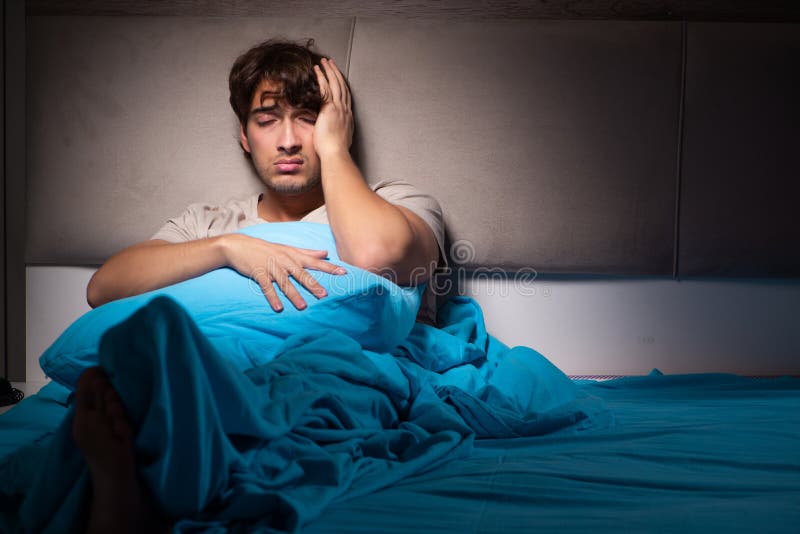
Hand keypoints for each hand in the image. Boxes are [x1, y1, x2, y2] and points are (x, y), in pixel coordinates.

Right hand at [221, 234, 345, 311]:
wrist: (239, 246)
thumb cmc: (266, 249)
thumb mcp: (288, 248)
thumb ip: (308, 252)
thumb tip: (325, 252)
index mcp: (293, 255)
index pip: (314, 262)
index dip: (329, 267)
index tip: (343, 272)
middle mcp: (284, 261)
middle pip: (301, 274)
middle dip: (313, 285)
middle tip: (324, 295)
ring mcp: (271, 267)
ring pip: (284, 282)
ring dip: (293, 295)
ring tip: (302, 307)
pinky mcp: (258, 273)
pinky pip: (266, 287)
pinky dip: (272, 297)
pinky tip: (278, 308)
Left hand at [313, 58, 353, 157]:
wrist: (335, 153)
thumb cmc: (334, 152)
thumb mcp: (338, 140)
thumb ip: (336, 133)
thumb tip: (332, 133)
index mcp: (348, 118)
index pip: (345, 97)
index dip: (342, 86)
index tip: (338, 78)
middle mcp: (345, 110)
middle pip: (342, 87)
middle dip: (337, 74)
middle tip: (332, 64)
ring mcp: (339, 108)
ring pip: (336, 83)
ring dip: (330, 71)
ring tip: (325, 61)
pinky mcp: (330, 107)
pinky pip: (326, 87)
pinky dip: (322, 77)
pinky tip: (317, 69)